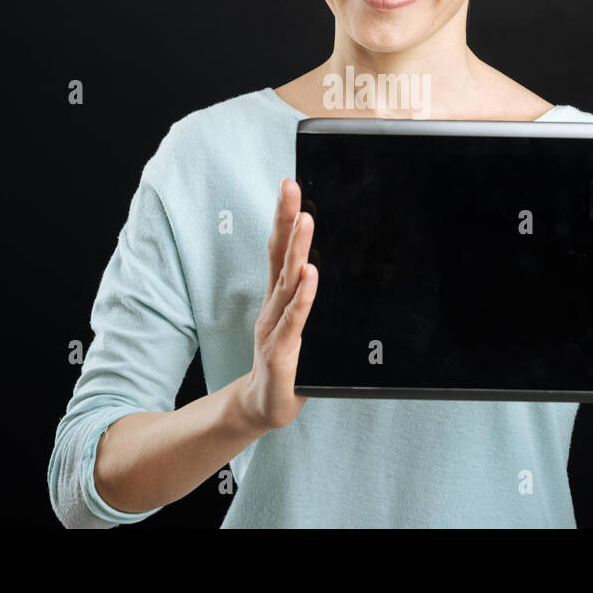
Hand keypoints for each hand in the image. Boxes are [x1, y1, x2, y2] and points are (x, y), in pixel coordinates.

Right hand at [236, 178, 317, 433]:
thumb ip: (309, 298)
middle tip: (291, 186)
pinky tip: (310, 275)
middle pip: (278, 255)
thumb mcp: (300, 325)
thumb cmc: (288, 364)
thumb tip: (328, 263)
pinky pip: (295, 320)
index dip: (284, 217)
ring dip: (296, 250)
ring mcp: (274, 328)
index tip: (290, 184)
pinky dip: (303, 297)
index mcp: (279, 297)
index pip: (279, 249)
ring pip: (287, 282)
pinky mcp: (282, 352)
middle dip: (286, 219)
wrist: (263, 408)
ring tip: (305, 220)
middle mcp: (273, 306)